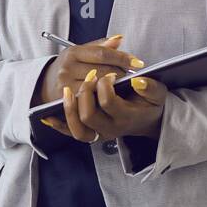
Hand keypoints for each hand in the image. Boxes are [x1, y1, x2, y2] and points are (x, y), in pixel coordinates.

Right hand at [36, 33, 142, 105]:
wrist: (46, 84)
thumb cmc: (69, 66)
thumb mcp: (81, 51)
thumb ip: (101, 46)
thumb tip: (119, 39)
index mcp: (73, 53)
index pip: (102, 54)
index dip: (122, 58)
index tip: (138, 62)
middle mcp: (67, 69)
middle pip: (102, 71)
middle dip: (121, 73)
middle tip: (133, 75)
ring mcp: (66, 86)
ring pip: (98, 88)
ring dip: (114, 87)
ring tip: (123, 85)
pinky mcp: (67, 101)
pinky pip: (91, 101)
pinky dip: (103, 98)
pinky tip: (112, 96)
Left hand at [43, 71, 167, 142]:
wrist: (147, 121)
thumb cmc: (150, 104)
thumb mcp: (158, 94)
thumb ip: (151, 87)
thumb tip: (137, 80)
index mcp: (126, 117)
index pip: (108, 102)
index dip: (105, 84)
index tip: (109, 72)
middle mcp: (111, 128)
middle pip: (89, 115)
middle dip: (86, 92)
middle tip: (90, 76)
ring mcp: (99, 133)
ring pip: (77, 128)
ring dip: (69, 108)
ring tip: (67, 91)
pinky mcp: (91, 134)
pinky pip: (70, 133)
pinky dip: (59, 124)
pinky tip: (47, 116)